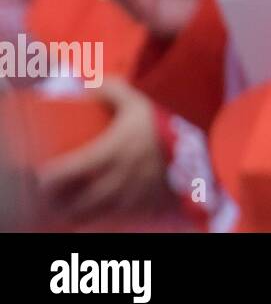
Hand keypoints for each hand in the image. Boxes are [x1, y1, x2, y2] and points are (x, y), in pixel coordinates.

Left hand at [37, 78, 171, 223]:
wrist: (198, 142)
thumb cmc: (161, 121)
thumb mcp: (136, 100)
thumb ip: (111, 89)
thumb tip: (87, 84)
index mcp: (110, 152)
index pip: (68, 171)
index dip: (48, 178)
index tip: (40, 176)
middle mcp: (117, 178)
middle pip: (77, 201)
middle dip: (58, 204)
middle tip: (49, 198)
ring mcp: (132, 194)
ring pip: (95, 214)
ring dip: (77, 215)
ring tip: (67, 211)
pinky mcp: (145, 204)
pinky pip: (118, 218)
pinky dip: (103, 219)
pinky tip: (97, 215)